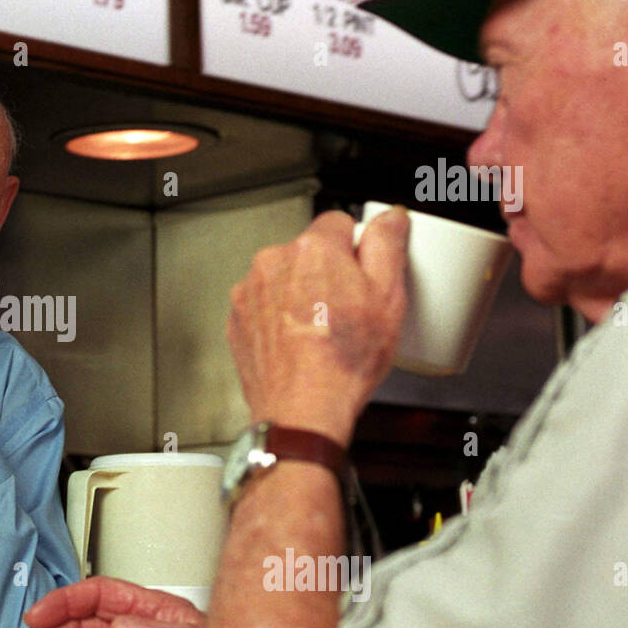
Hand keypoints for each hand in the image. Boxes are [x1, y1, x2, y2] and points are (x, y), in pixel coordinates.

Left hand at [228, 207, 408, 446]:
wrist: (302, 409)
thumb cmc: (343, 361)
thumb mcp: (388, 297)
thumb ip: (388, 245)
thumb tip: (390, 218)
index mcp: (313, 249)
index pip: (338, 223)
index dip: (356, 250)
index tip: (362, 275)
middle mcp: (274, 262)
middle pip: (308, 252)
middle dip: (327, 273)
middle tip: (346, 310)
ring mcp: (250, 291)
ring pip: (284, 279)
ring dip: (300, 295)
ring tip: (321, 332)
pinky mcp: (237, 318)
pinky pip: (264, 306)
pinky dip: (278, 318)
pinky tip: (298, 343)